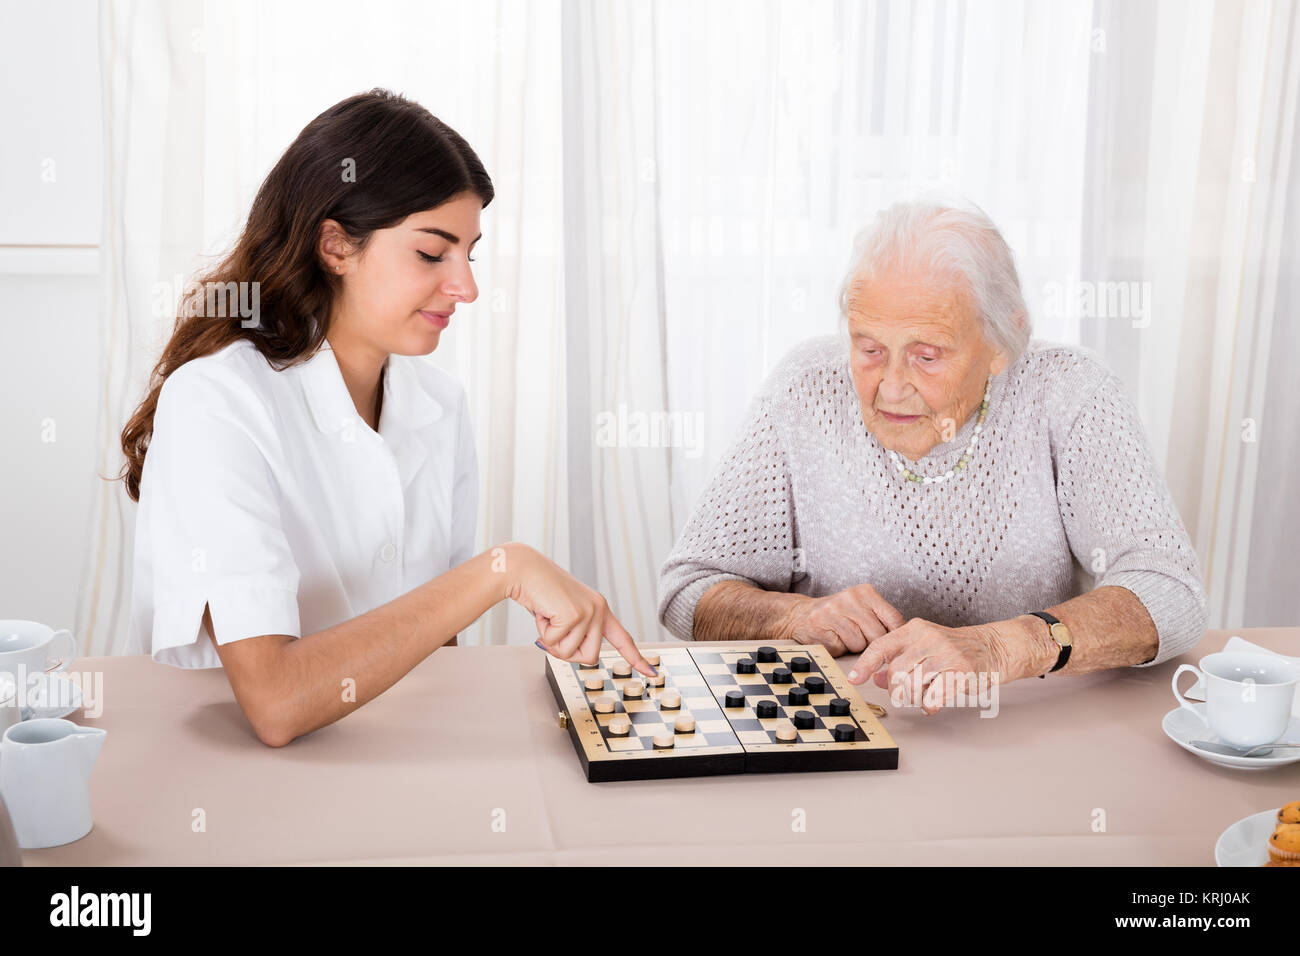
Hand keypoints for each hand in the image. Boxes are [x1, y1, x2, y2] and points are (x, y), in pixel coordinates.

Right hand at [497, 542, 655, 677]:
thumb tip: (576, 655)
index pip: (623, 639)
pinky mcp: (574, 615)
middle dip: (567, 653)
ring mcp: (589, 612)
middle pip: (590, 657)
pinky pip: (555, 644)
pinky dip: (543, 633)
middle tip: (553, 633)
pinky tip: (543, 613)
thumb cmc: (541, 592)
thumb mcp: (565, 615)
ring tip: (548, 617)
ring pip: (571, 653)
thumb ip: (576, 634)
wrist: (525, 570)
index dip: (636, 658)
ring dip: (553, 642)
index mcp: (600, 609)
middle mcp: (599, 610)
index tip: (651, 673)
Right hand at [780, 583, 905, 654]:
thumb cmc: (836, 615)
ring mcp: (834, 612)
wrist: (798, 615)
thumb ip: (881, 619)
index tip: (891, 644)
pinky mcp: (821, 627)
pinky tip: (832, 639)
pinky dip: (839, 649)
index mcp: (866, 592)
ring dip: (853, 648)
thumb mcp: (862, 609)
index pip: (894, 620)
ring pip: (860, 645)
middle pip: (879, 636)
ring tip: (842, 636)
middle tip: (859, 637)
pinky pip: (842, 649)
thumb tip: (904, 641)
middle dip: (871, 644)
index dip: (894, 637)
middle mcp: (851, 599)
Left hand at [844, 618, 1017, 714]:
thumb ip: (899, 659)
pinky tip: (933, 703)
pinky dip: (929, 706)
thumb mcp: (924, 646)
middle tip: (905, 694)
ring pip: (912, 686)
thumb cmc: (956, 648)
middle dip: (896, 690)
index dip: (865, 664)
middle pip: (895, 672)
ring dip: (913, 699)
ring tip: (922, 697)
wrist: (994, 646)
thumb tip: (874, 676)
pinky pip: (934, 697)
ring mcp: (946, 655)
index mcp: (915, 629)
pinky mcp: (961, 672)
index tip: (854, 679)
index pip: (882, 646)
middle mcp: (929, 639)